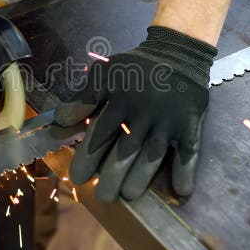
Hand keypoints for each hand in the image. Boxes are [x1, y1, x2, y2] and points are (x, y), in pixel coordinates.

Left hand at [54, 26, 215, 201]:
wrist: (177, 53)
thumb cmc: (136, 67)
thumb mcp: (105, 74)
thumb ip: (83, 98)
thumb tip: (60, 121)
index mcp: (119, 102)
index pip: (100, 135)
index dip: (88, 158)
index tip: (78, 178)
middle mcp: (142, 114)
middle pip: (125, 150)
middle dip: (112, 175)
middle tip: (104, 196)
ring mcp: (167, 121)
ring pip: (152, 155)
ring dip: (141, 177)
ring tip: (129, 195)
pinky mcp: (189, 125)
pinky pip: (188, 151)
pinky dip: (186, 171)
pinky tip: (181, 192)